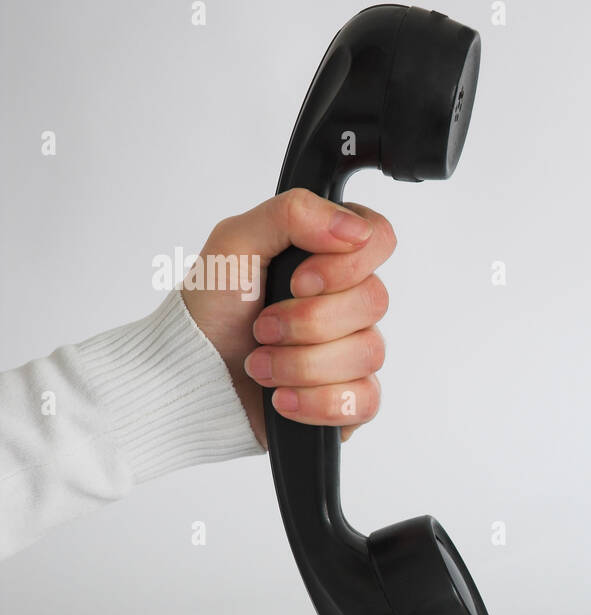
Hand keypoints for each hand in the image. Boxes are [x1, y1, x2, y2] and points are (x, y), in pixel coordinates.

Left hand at [181, 188, 394, 446]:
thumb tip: (354, 229)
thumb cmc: (209, 312)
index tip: (300, 281)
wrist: (187, 381)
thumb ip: (293, 213)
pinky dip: (316, 401)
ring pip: (367, 353)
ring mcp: (354, 352)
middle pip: (374, 301)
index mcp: (328, 257)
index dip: (347, 263)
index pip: (379, 239)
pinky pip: (364, 400)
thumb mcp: (233, 243)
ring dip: (301, 364)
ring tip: (260, 365)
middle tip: (262, 326)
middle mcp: (348, 302)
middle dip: (308, 321)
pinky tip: (282, 397)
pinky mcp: (350, 399)